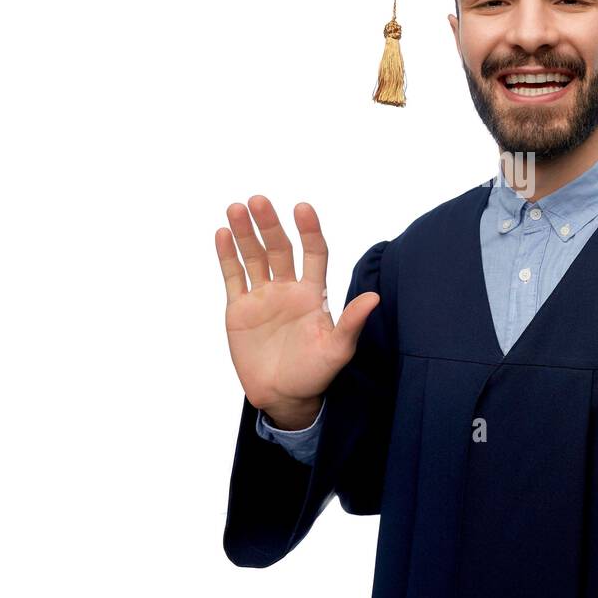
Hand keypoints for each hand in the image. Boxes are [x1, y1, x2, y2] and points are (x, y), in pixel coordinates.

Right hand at [215, 196, 380, 423]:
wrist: (284, 396)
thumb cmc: (316, 373)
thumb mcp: (338, 350)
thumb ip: (351, 323)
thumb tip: (375, 298)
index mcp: (313, 293)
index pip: (313, 253)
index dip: (308, 230)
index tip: (302, 208)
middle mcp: (288, 288)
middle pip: (279, 248)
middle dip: (269, 225)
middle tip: (258, 201)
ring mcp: (263, 296)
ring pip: (253, 256)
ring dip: (244, 233)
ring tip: (236, 209)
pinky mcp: (240, 309)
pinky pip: (233, 276)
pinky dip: (227, 256)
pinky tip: (222, 234)